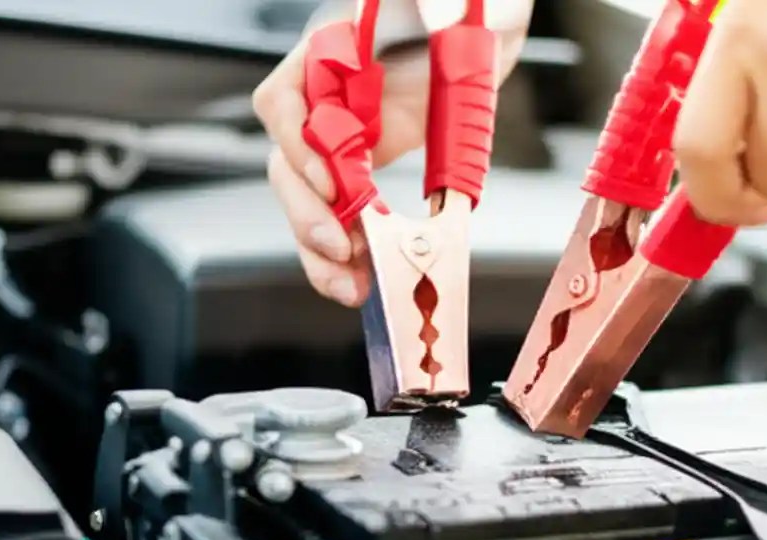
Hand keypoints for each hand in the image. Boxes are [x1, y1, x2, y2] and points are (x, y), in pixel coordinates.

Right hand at [253, 0, 531, 307]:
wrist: (483, 21)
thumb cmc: (464, 6)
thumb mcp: (444, 10)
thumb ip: (434, 17)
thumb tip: (437, 26)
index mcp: (329, 50)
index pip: (283, 102)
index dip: (299, 146)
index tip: (332, 181)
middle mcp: (324, 96)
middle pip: (287, 162)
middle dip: (308, 214)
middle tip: (341, 249)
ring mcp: (342, 134)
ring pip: (307, 199)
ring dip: (321, 248)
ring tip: (352, 284)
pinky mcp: (365, 163)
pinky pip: (341, 212)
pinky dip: (349, 249)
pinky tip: (365, 276)